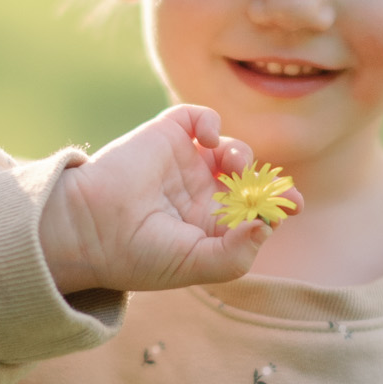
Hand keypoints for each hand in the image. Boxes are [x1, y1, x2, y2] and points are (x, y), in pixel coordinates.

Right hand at [40, 105, 302, 294]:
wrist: (89, 228)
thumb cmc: (139, 255)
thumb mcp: (196, 265)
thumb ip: (237, 254)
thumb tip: (267, 227)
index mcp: (206, 226)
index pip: (253, 211)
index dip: (276, 206)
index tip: (293, 207)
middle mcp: (197, 193)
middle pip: (249, 179)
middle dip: (268, 182)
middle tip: (283, 190)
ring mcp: (182, 163)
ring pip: (230, 149)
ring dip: (242, 155)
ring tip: (232, 165)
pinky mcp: (165, 135)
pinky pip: (199, 118)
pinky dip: (211, 122)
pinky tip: (208, 141)